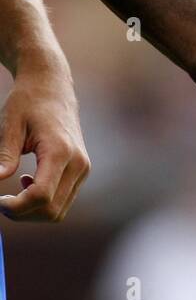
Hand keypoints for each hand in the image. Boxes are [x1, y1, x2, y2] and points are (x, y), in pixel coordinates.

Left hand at [0, 52, 90, 221]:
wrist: (51, 84)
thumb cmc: (28, 101)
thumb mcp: (11, 126)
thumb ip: (4, 158)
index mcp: (60, 150)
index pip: (41, 196)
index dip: (16, 208)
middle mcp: (78, 162)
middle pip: (52, 210)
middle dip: (23, 214)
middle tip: (1, 203)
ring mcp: (83, 167)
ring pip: (59, 211)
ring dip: (33, 212)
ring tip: (12, 194)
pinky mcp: (82, 169)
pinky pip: (63, 200)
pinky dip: (44, 203)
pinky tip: (28, 183)